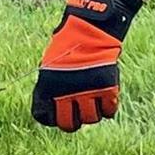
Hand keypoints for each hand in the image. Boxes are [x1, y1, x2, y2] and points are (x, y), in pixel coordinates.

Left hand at [32, 0, 143, 131]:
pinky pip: (109, 111)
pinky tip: (104, 100)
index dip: (51, 119)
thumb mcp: (50, 64)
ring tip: (92, 103)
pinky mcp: (107, 88)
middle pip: (69, 125)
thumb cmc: (67, 45)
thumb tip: (47, 107)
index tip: (57, 115)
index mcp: (49, 87)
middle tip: (77, 114)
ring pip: (90, 119)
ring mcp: (88, 92)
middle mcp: (67, 93)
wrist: (89, 29)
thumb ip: (48, 86)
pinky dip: (107, 109)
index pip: (45, 118)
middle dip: (72, 122)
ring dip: (91, 114)